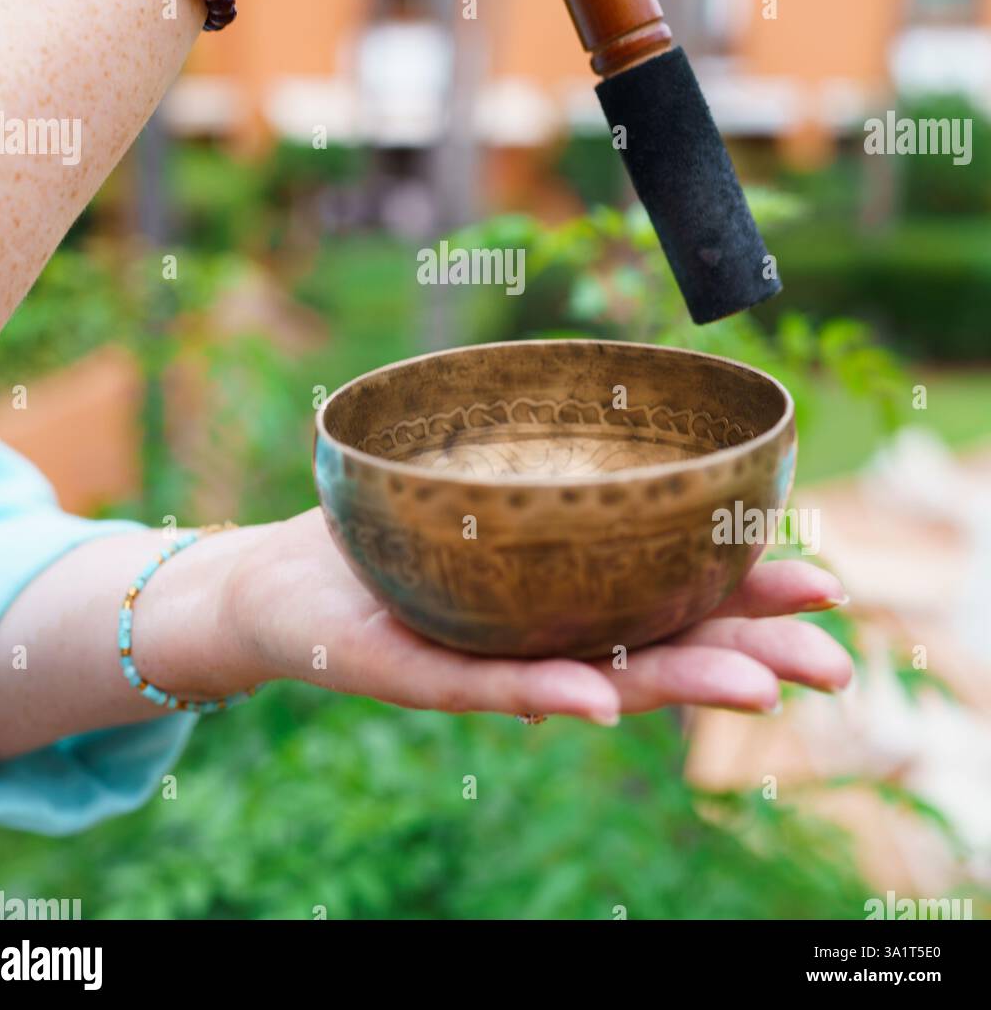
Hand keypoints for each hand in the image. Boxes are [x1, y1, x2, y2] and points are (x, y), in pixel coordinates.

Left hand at [225, 508, 852, 724]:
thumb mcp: (489, 488)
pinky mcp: (423, 672)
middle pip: (660, 651)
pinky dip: (546, 689)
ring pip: (597, 678)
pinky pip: (489, 682)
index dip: (754, 601)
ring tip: (754, 686)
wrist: (281, 580)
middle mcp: (546, 637)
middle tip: (832, 666)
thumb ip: (558, 470)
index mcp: (572, 597)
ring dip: (676, 683)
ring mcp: (491, 659)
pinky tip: (600, 697)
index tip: (829, 589)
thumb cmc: (396, 529)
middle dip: (748, 656)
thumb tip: (639, 416)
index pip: (679, 602)